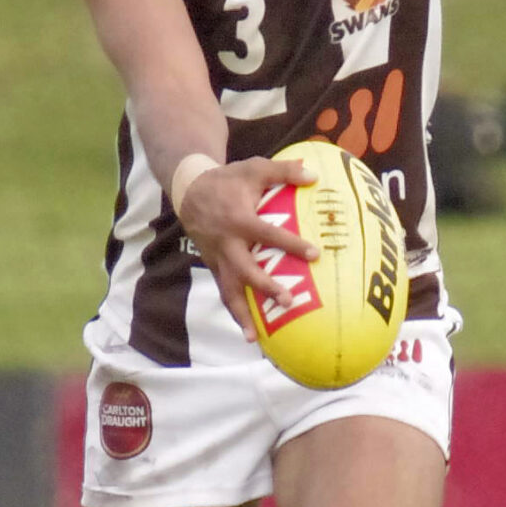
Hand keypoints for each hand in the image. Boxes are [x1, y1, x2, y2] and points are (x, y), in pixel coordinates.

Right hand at [176, 157, 318, 341]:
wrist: (189, 192)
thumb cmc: (228, 180)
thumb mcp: (253, 168)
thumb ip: (283, 171)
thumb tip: (315, 175)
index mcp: (239, 219)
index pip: (268, 234)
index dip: (291, 244)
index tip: (315, 254)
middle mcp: (227, 244)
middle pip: (245, 270)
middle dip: (265, 287)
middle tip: (289, 300)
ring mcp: (218, 258)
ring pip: (229, 290)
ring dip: (241, 314)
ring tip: (254, 338)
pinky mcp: (214, 267)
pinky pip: (225, 293)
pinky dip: (235, 313)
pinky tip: (249, 334)